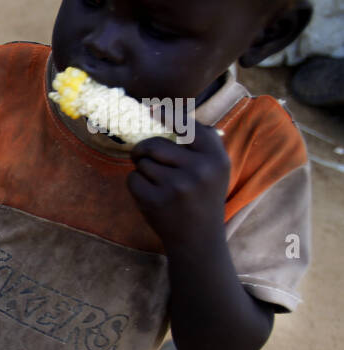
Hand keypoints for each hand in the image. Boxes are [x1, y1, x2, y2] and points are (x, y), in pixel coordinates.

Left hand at [127, 121, 229, 251]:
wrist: (198, 238)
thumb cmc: (202, 197)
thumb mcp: (214, 169)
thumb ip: (198, 143)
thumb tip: (164, 111)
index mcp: (216, 158)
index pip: (188, 127)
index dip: (167, 116)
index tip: (152, 110)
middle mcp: (199, 169)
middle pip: (155, 144)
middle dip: (144, 149)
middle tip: (142, 156)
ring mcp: (177, 186)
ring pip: (142, 163)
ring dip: (143, 170)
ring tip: (159, 184)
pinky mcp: (156, 201)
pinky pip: (133, 179)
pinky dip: (136, 185)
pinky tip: (151, 196)